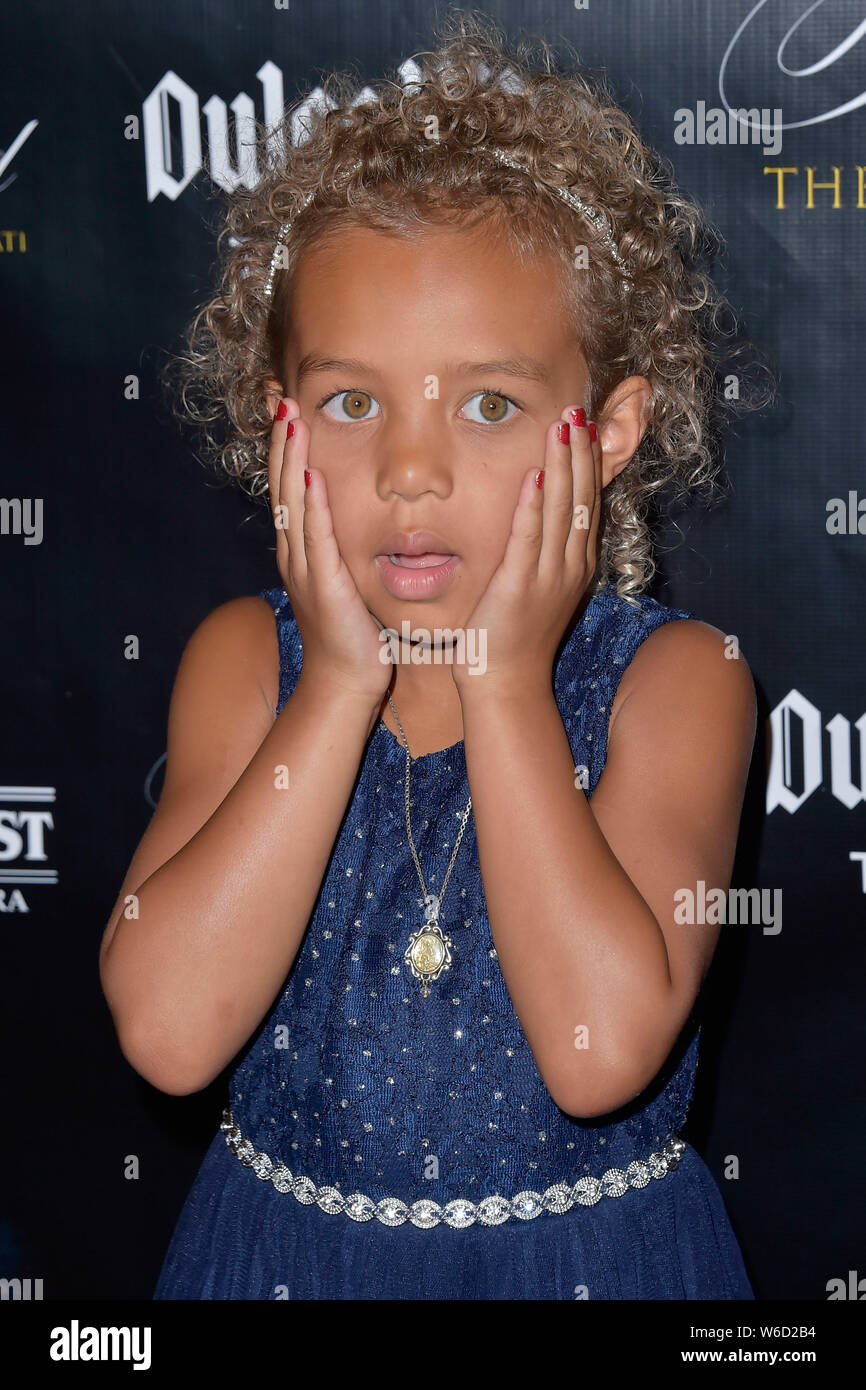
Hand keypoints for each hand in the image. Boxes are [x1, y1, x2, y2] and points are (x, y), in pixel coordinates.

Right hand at [268, 398, 392, 703]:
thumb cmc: (350, 635)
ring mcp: (305, 568)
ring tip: (293, 420)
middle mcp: (294, 554)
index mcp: (300, 551)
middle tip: (282, 398)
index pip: (289, 487)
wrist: (343, 681)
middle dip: (283, 440)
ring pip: (292, 503)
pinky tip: (311, 475)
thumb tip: (351, 526)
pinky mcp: (323, 584)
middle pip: (282, 485)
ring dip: (292, 459)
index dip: (287, 447)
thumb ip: (340, 550)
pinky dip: (312, 505)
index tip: (288, 409)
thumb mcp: (342, 581)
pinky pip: (315, 536)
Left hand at [452, 407, 601, 692]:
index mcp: (577, 563)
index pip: (589, 501)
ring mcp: (548, 577)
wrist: (506, 683)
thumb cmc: (515, 635)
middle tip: (578, 409)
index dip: (588, 460)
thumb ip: (545, 549)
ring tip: (562, 425)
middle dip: (580, 451)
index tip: (585, 424)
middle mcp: (570, 566)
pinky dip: (533, 507)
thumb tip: (543, 512)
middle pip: (582, 497)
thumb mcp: (540, 586)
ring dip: (562, 465)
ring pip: (563, 511)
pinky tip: (535, 477)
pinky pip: (529, 540)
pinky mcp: (520, 587)